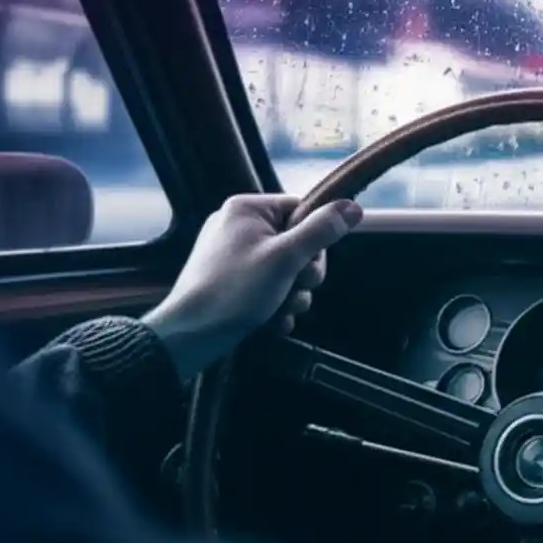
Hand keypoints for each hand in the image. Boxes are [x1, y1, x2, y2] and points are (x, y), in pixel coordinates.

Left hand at [142, 194, 362, 380]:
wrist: (190, 335)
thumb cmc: (235, 290)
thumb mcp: (286, 258)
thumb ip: (321, 231)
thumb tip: (353, 207)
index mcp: (248, 209)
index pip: (302, 210)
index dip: (314, 239)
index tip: (307, 263)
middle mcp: (239, 227)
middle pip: (298, 242)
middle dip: (303, 274)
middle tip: (294, 289)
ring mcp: (235, 256)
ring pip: (287, 269)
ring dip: (293, 294)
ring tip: (279, 309)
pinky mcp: (233, 281)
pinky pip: (269, 286)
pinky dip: (275, 304)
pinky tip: (270, 320)